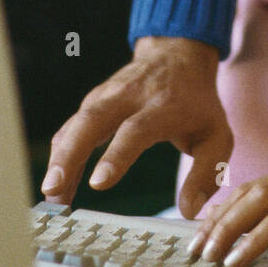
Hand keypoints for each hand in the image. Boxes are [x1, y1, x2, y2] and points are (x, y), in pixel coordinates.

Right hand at [40, 36, 232, 219]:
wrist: (178, 55)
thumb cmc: (198, 104)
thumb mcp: (217, 135)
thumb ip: (206, 173)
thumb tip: (188, 211)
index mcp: (163, 106)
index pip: (135, 130)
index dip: (116, 155)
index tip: (98, 183)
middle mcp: (129, 96)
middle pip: (92, 121)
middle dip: (69, 155)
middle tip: (53, 189)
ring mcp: (107, 96)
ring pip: (75, 124)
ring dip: (59, 159)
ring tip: (50, 196)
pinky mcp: (93, 101)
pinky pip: (72, 129)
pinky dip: (60, 156)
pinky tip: (57, 185)